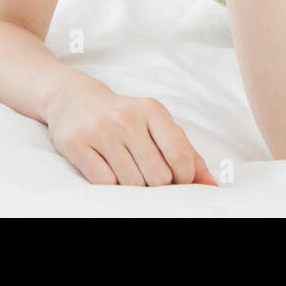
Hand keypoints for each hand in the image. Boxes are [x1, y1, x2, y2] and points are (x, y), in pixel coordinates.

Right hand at [45, 82, 217, 186]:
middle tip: (148, 175)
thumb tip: (212, 185)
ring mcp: (100, 131)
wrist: (73, 99)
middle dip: (156, 185)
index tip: (177, 180)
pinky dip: (110, 185)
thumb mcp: (156, 125)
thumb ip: (187, 153)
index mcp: (152, 110)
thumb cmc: (124, 118)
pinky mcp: (76, 144)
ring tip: (127, 171)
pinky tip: (108, 170)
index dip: (184, 179)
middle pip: (157, 176)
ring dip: (133, 186)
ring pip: (132, 183)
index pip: (180, 156)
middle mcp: (126, 118)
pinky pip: (104, 183)